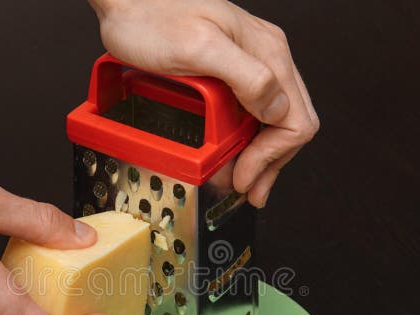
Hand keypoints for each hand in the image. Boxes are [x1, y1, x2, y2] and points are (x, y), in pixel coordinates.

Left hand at [90, 0, 318, 207]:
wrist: (126, 1)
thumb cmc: (151, 18)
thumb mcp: (197, 49)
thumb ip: (246, 76)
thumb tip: (277, 108)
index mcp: (267, 53)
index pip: (294, 119)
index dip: (270, 157)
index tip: (242, 176)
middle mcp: (265, 56)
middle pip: (289, 122)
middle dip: (271, 162)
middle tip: (248, 190)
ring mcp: (250, 62)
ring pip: (273, 119)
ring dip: (260, 154)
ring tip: (242, 179)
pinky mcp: (231, 68)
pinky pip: (252, 109)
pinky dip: (246, 137)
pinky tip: (233, 152)